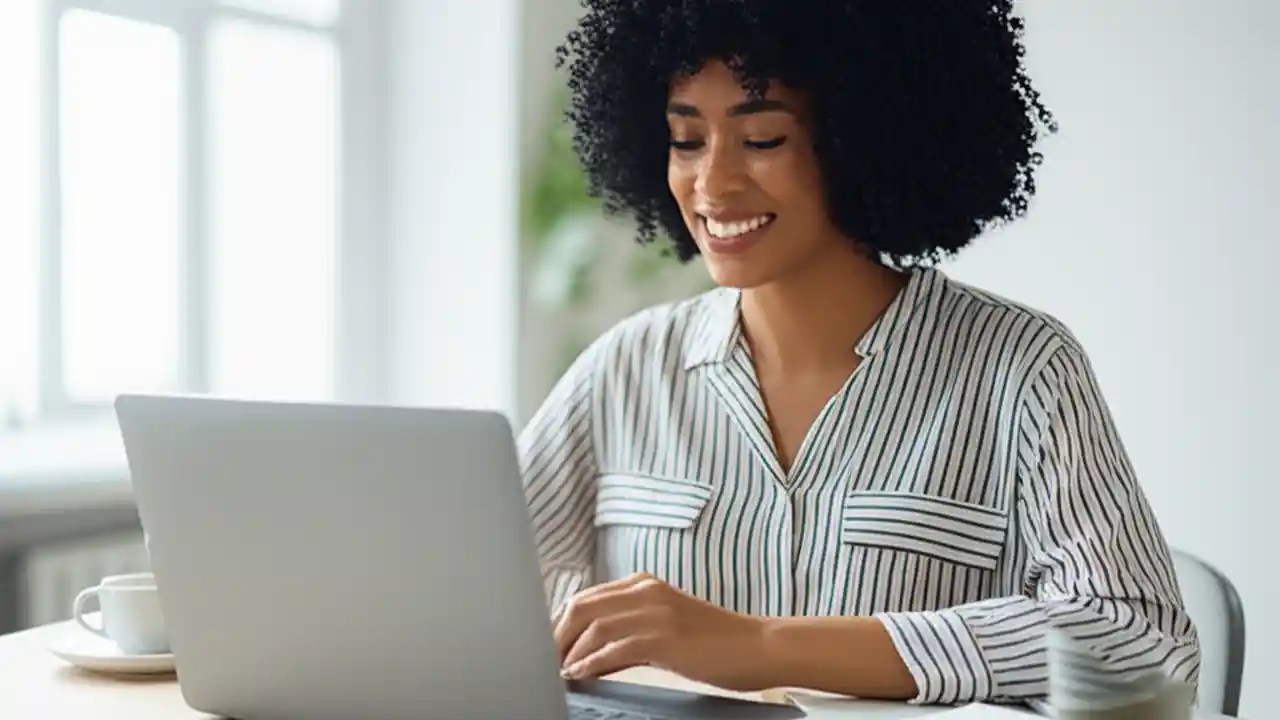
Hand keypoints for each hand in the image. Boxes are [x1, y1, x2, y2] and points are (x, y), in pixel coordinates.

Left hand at [554, 572, 773, 690]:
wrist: (758, 646)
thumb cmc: (715, 643)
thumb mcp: (667, 627)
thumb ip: (630, 633)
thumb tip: (590, 655)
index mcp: (645, 584)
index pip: (587, 597)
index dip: (560, 622)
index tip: (546, 646)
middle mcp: (647, 590)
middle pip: (583, 606)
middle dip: (556, 635)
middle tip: (542, 661)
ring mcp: (656, 611)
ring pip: (594, 626)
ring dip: (569, 651)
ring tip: (556, 671)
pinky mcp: (664, 636)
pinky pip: (614, 647)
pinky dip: (591, 662)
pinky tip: (580, 674)